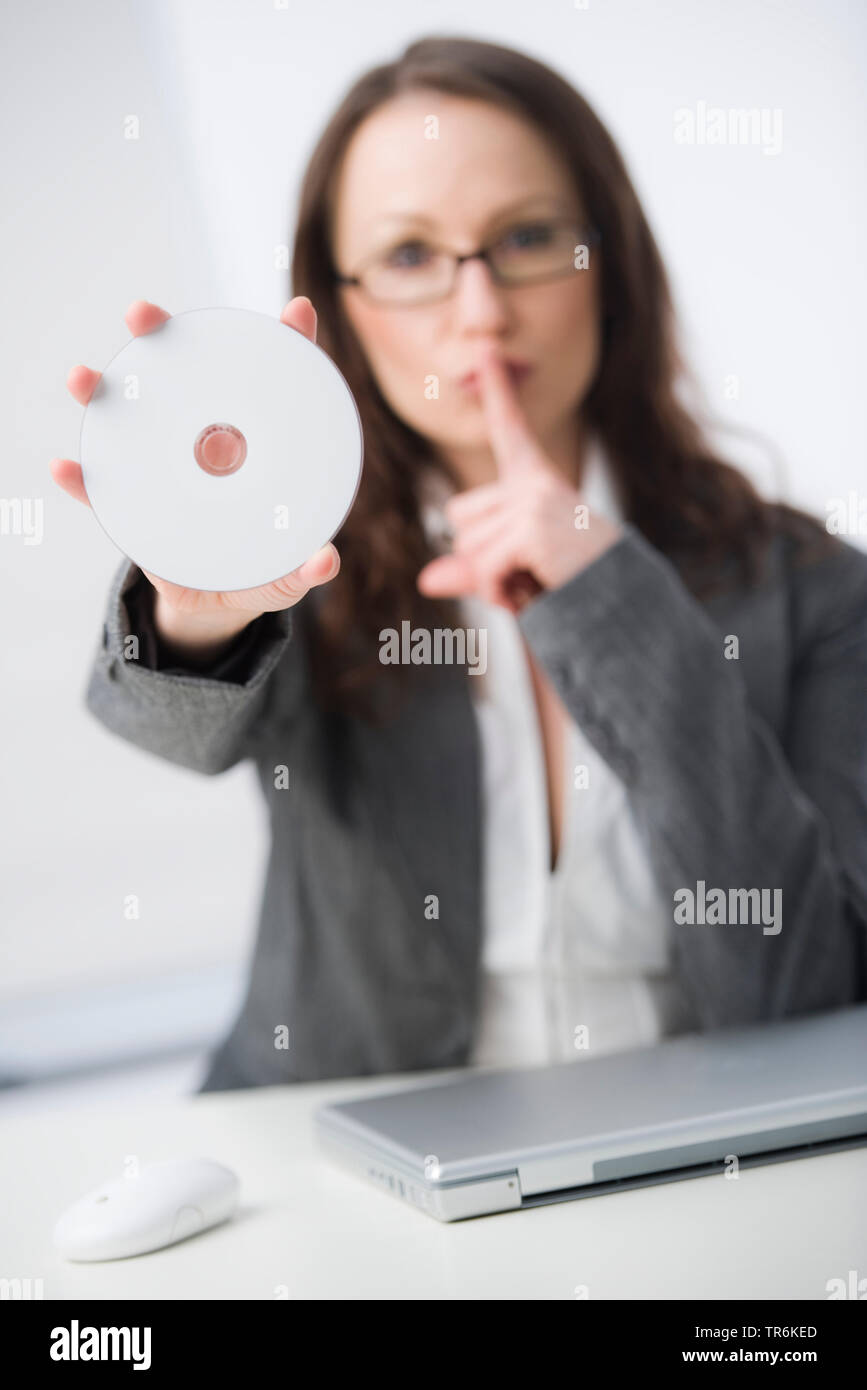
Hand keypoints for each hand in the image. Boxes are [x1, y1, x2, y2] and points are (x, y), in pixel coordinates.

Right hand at [50, 297, 340, 628]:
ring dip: (101, 392)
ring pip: (128, 418)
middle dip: (159, 336)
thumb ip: (305, 569)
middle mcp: (203, 441)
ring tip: (84, 379)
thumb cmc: (261, 572)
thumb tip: (326, 559)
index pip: (269, 389)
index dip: (284, 347)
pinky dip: (81, 481)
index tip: (296, 313)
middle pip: (182, 377)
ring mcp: (162, 467)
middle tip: (144, 314)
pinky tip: (65, 469)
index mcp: (250, 446)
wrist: (218, 602)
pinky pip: (100, 491)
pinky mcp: (131, 506)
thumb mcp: (287, 572)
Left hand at [416, 345, 621, 613]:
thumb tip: (426, 581)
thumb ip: (469, 570)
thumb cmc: (567, 584)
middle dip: (481, 557)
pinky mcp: (531, 529)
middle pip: (459, 520)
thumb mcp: (513, 570)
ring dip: (494, 581)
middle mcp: (534, 482)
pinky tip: (532, 591)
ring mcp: (533, 502)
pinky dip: (499, 593)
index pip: (510, 428)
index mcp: (534, 480)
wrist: (621, 602)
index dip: (498, 389)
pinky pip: (483, 568)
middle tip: (529, 569)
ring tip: (538, 580)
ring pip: (468, 550)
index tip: (487, 349)